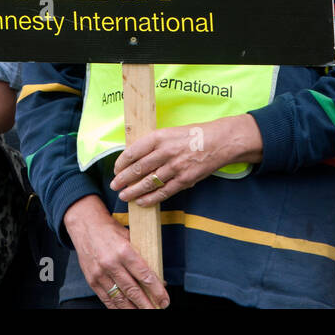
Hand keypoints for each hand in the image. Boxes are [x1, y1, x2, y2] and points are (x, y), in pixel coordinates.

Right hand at [64, 196, 169, 308]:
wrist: (84, 225)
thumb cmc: (109, 229)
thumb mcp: (130, 237)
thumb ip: (142, 255)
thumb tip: (157, 276)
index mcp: (124, 251)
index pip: (144, 275)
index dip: (156, 290)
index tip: (164, 299)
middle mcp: (111, 263)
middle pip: (133, 290)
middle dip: (147, 304)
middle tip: (157, 310)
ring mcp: (100, 274)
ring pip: (120, 298)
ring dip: (134, 309)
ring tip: (144, 312)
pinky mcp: (92, 280)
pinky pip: (107, 299)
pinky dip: (118, 307)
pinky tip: (127, 310)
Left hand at [109, 115, 261, 205]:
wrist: (220, 141)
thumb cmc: (195, 135)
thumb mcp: (171, 132)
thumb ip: (155, 143)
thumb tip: (136, 156)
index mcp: (160, 136)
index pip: (134, 151)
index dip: (121, 163)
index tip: (116, 169)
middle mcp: (166, 151)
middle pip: (138, 168)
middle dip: (123, 179)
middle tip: (114, 185)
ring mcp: (176, 167)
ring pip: (149, 182)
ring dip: (133, 191)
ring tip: (124, 196)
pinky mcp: (185, 179)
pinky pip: (164, 191)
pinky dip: (151, 198)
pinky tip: (142, 202)